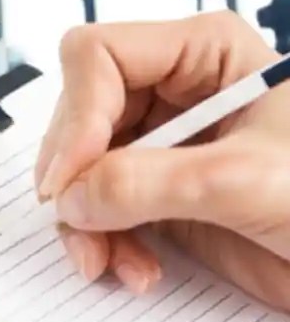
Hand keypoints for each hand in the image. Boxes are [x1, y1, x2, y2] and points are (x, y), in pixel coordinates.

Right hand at [36, 11, 289, 308]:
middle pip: (78, 115)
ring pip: (79, 168)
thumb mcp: (249, 183)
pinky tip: (134, 267)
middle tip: (83, 226)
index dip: (76, 113)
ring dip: (85, 220)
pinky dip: (103, 242)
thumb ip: (153, 183)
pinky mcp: (160, 194)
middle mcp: (176, 92)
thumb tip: (72, 194)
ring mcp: (164, 145)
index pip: (98, 56)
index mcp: (204, 53)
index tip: (72, 175)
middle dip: (75, 177)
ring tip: (110, 261)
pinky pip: (98, 208)